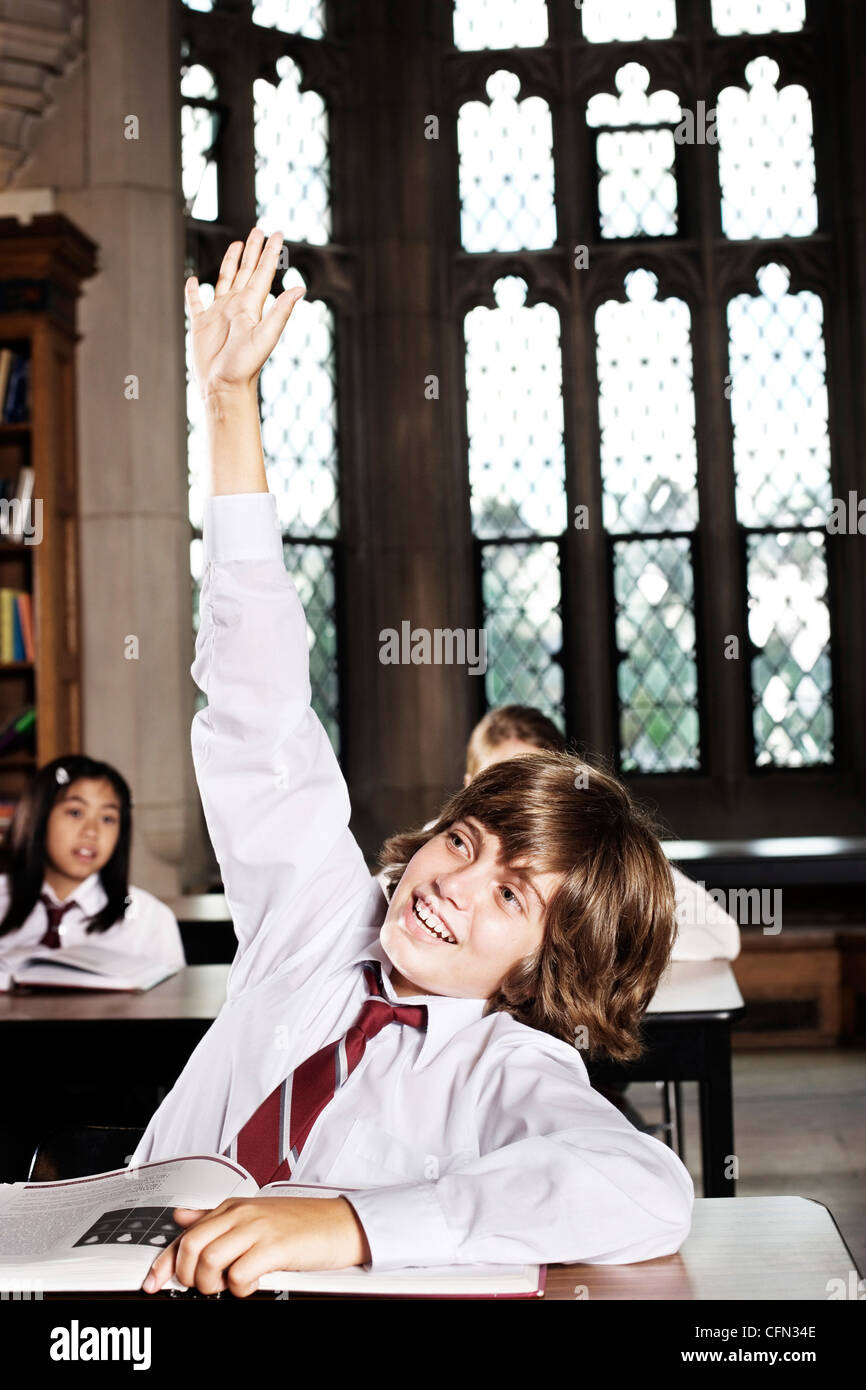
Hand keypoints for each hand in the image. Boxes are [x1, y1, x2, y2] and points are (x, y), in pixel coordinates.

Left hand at [141, 1196, 370, 1297]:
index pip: (186, 1233)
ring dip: (212, 1284)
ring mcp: (258, 1228)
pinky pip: (239, 1275)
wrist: (341, 1224)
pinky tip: (252, 1284)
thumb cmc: (300, 1224)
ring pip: (209, 1261)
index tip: (153, 1283)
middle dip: (188, 1275)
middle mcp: (241, 1214)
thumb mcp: (253, 1215)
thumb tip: (181, 1217)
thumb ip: (215, 1217)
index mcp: (233, 1207)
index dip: (164, 1262)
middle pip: (191, 1246)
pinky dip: (240, 1289)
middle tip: (205, 1286)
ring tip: (229, 1286)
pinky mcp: (275, 1247)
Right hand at [185, 227, 304, 400]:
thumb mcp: (265, 336)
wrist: (223, 387)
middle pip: (245, 270)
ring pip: (225, 280)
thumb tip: (301, 288)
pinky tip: (193, 281)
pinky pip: (196, 302)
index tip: (277, 232)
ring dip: (230, 262)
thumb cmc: (244, 366)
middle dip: (252, 250)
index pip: (262, 272)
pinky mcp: (201, 325)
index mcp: (251, 306)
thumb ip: (281, 311)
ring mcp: (218, 315)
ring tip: (236, 245)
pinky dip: (194, 291)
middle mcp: (236, 306)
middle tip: (258, 229)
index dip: (270, 252)